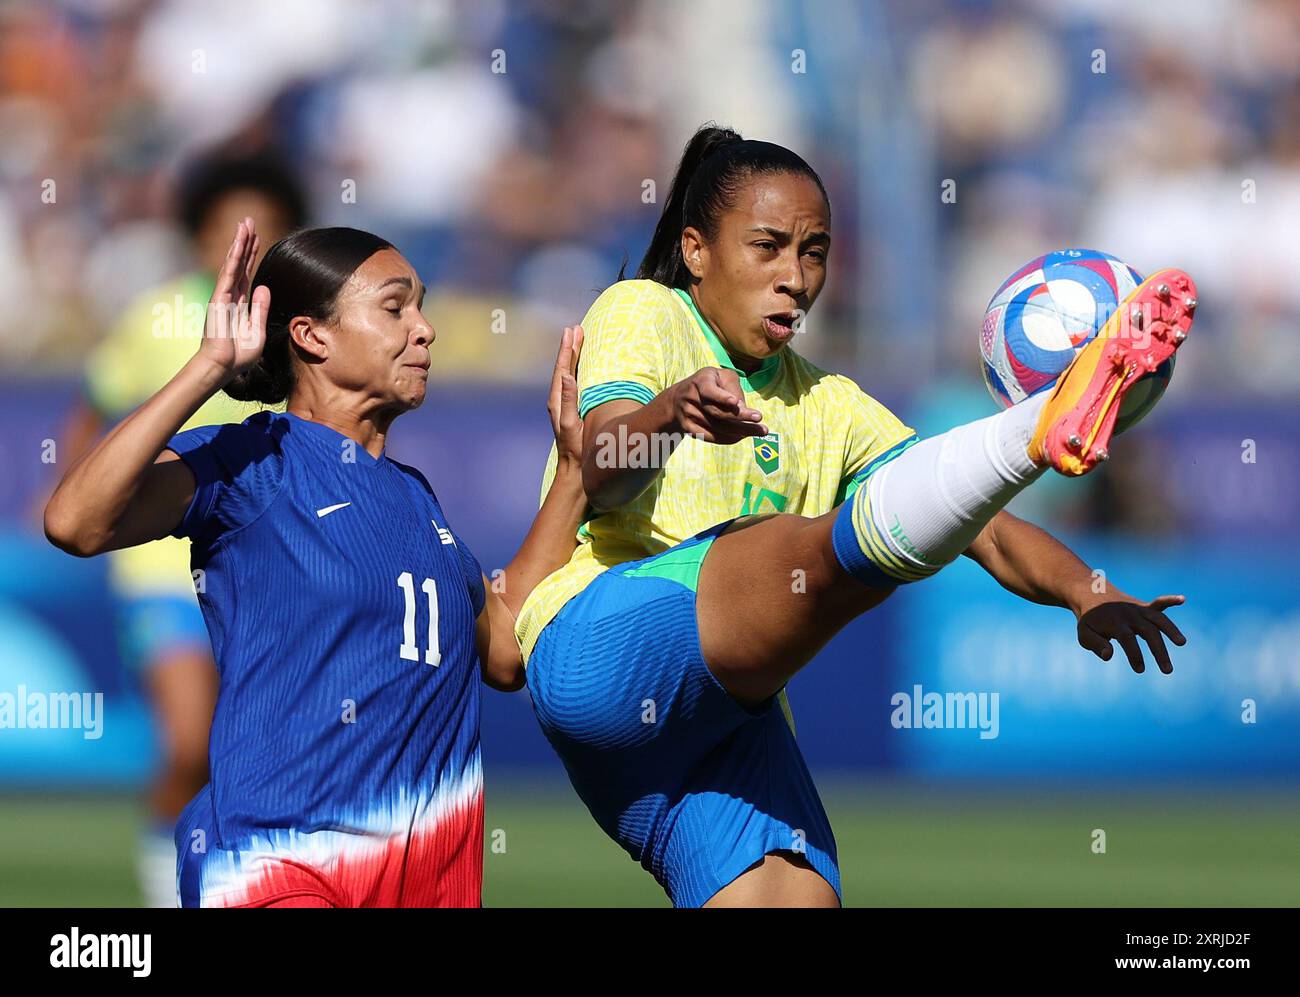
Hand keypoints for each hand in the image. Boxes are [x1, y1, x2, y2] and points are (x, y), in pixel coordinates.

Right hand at [197, 216, 269, 379]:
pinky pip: (228, 276)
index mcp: (239, 303)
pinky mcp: (219, 301)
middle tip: (249, 221)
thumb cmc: (238, 355)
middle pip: (239, 263)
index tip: (256, 237)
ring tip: (245, 224)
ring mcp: (223, 297)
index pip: (247, 273)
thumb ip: (260, 308)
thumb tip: (264, 287)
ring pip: (233, 264)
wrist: (222, 367)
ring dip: (239, 244)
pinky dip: (233, 260)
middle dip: (245, 242)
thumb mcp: (256, 330)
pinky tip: (238, 245)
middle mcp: (230, 296)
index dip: (251, 255)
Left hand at [548, 324, 583, 463]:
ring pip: (568, 374)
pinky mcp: (571, 410)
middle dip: (570, 348)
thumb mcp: (570, 424)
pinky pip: (573, 383)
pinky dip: (576, 370)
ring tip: (577, 340)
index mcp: (557, 401)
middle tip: (575, 329)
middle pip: (564, 367)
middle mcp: (558, 400)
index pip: (562, 369)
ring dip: (573, 356)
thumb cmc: (574, 449)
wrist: (575, 469)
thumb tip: (566, 375)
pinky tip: (581, 367)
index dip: (567, 350)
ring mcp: (564, 405)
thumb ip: (568, 400)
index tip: (572, 332)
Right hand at [670, 367, 767, 443]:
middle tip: (760, 419)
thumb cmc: (709, 384)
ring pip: (717, 427)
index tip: (736, 402)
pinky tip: (742, 436)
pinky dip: (729, 438)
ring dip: (740, 430)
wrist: (677, 398)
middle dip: (741, 417)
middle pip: (718, 412)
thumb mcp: (721, 377)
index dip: (722, 397)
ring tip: (760, 431)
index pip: (709, 390)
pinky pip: (711, 437)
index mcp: (701, 381)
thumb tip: (742, 409)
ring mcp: (688, 414)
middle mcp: (691, 397)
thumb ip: (733, 388)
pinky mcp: (688, 429)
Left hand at [1075, 593, 1186, 673]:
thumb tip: (1108, 656)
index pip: (1128, 640)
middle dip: (1159, 651)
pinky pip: (1158, 603)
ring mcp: (1138, 609)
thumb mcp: (1084, 634)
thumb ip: (1096, 644)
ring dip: (1171, 630)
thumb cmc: (1090, 620)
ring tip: (1182, 642)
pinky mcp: (1144, 606)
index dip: (1135, 654)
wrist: (1090, 594)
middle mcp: (1129, 615)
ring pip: (1157, 619)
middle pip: (1148, 631)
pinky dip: (1170, 600)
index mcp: (1114, 623)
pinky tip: (1182, 599)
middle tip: (1168, 671)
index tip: (1140, 669)